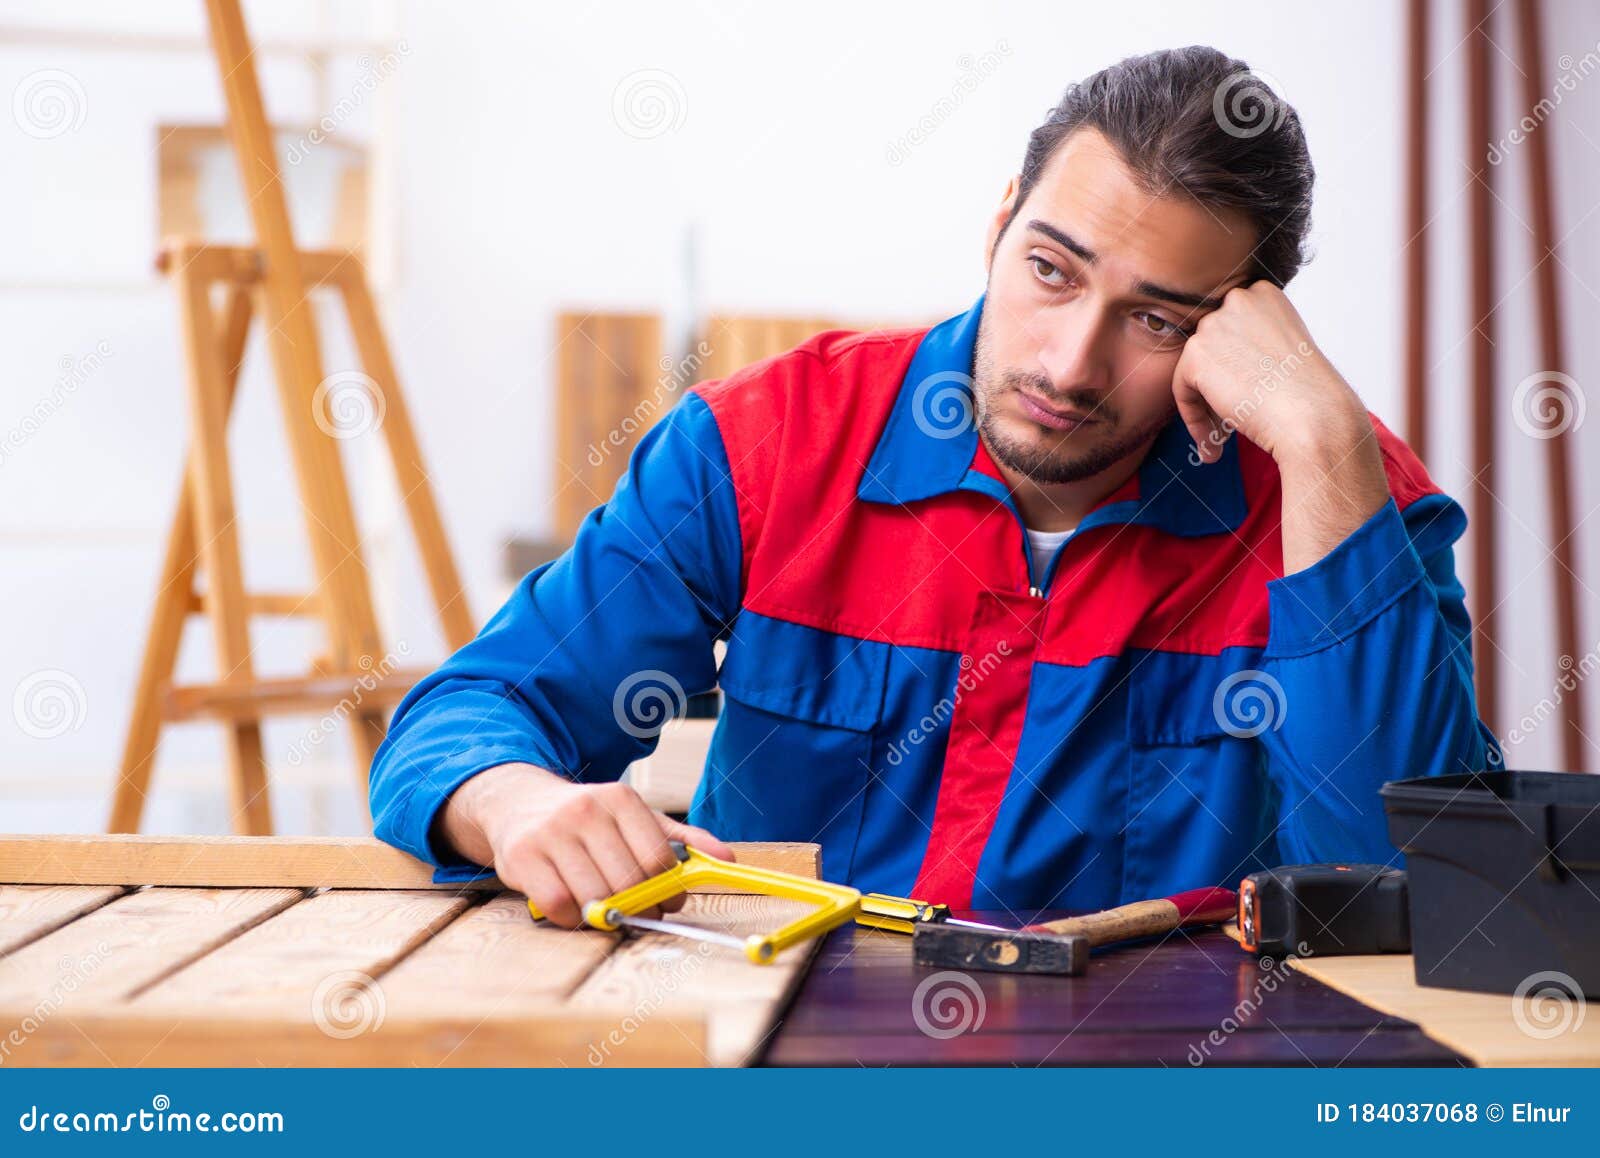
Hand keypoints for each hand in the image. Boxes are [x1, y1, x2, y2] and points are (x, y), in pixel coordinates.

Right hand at [439, 763, 735, 927]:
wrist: (519, 803)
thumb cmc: (587, 819)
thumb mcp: (635, 819)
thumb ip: (682, 839)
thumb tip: (727, 858)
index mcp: (620, 798)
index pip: (658, 858)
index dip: (668, 890)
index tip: (666, 901)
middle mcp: (585, 810)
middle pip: (628, 882)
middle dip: (639, 907)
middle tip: (637, 913)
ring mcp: (551, 833)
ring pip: (595, 896)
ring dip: (605, 914)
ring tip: (605, 909)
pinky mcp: (522, 856)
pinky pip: (559, 905)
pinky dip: (571, 917)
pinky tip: (574, 908)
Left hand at [1172, 281, 1364, 464]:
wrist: (1313, 415)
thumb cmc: (1308, 392)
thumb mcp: (1284, 348)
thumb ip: (1252, 342)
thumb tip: (1222, 359)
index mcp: (1263, 293)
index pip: (1230, 329)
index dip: (1234, 365)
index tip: (1245, 392)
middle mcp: (1237, 300)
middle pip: (1210, 348)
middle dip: (1217, 385)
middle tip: (1229, 420)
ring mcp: (1214, 324)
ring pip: (1194, 371)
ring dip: (1206, 405)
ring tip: (1221, 438)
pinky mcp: (1196, 353)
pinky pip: (1182, 390)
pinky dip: (1194, 418)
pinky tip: (1213, 442)